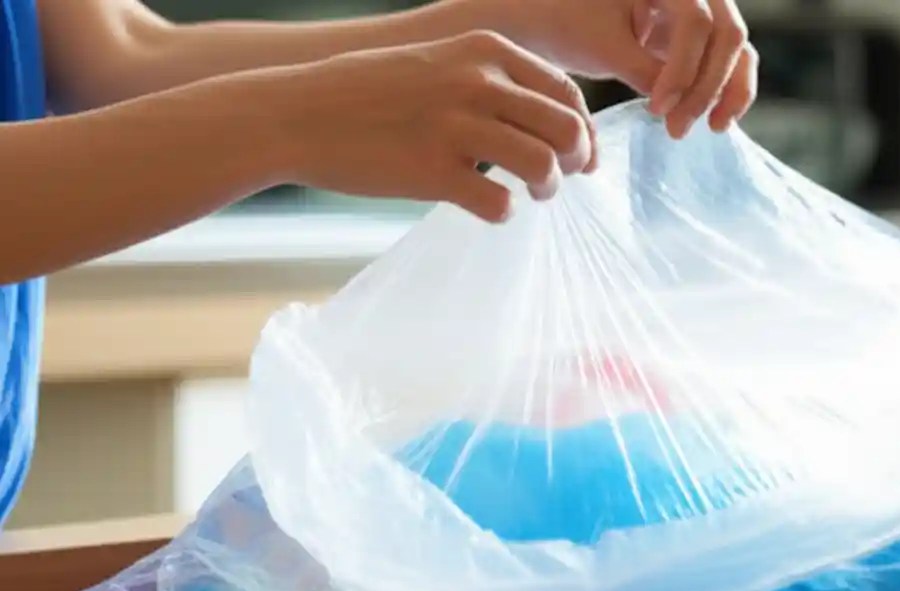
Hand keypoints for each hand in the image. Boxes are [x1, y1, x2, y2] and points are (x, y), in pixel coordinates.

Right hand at [275, 30, 596, 222]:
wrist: (297, 114)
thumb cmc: (368, 94)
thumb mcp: (436, 62)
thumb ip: (490, 81)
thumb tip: (546, 119)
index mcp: (484, 51)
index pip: (565, 93)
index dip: (584, 132)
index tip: (580, 158)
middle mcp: (477, 83)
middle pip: (566, 129)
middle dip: (574, 162)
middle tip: (556, 180)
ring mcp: (455, 127)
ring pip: (543, 166)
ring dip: (546, 189)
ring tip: (528, 196)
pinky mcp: (433, 172)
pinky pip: (499, 203)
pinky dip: (504, 213)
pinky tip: (489, 210)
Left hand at [502, 0, 757, 138]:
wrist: (539, 17)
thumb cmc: (561, 20)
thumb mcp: (602, 46)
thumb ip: (645, 71)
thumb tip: (679, 104)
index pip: (697, 22)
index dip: (683, 69)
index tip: (656, 108)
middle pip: (727, 34)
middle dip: (710, 85)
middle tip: (679, 128)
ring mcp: (693, 11)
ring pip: (733, 48)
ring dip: (729, 89)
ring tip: (714, 128)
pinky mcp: (688, 37)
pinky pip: (721, 61)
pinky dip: (721, 88)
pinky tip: (715, 120)